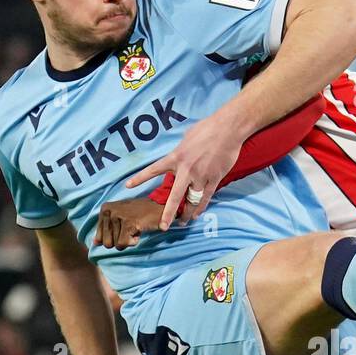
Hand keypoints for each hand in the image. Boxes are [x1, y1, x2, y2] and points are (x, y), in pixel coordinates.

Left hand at [93, 197, 166, 249]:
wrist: (159, 208)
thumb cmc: (140, 214)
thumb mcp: (119, 219)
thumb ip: (105, 230)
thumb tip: (94, 243)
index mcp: (105, 209)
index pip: (99, 236)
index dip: (113, 238)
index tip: (124, 227)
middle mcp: (109, 211)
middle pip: (106, 243)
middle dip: (120, 240)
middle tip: (130, 229)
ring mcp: (118, 216)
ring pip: (115, 245)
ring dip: (128, 240)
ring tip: (135, 228)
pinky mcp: (128, 223)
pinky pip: (123, 244)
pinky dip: (133, 242)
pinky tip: (138, 231)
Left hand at [125, 111, 244, 226]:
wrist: (227, 129)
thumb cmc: (207, 128)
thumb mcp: (186, 138)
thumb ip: (180, 151)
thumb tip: (179, 158)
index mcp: (176, 157)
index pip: (154, 170)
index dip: (140, 178)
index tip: (128, 186)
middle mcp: (186, 170)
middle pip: (175, 197)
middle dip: (168, 214)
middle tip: (163, 226)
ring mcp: (201, 177)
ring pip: (193, 201)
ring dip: (188, 214)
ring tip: (184, 222)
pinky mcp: (214, 179)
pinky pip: (206, 197)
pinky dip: (201, 207)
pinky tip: (197, 214)